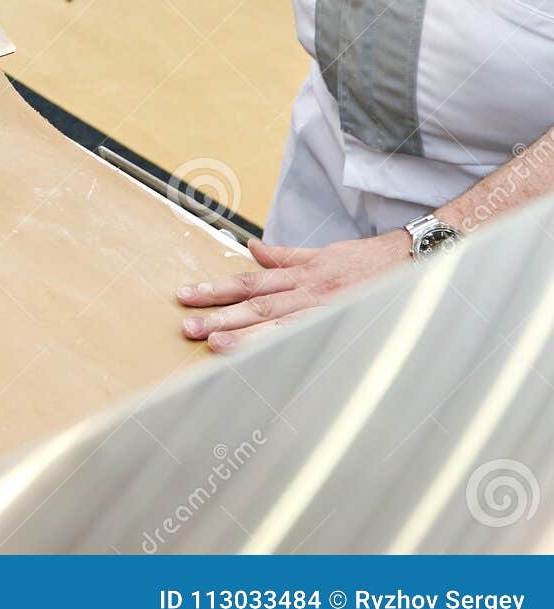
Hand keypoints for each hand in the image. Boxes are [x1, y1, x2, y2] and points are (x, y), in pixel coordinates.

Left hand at [175, 230, 412, 351]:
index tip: (186, 296)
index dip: (217, 289)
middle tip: (187, 327)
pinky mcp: (346, 324)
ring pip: (281, 324)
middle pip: (258, 305)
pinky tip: (265, 361)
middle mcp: (311, 291)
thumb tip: (253, 248)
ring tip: (215, 344)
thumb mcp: (325, 254)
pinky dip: (287, 349)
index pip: (251, 282)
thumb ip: (288, 256)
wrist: (421, 263)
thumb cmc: (371, 262)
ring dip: (247, 336)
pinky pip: (312, 339)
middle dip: (220, 316)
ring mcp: (328, 310)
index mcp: (302, 274)